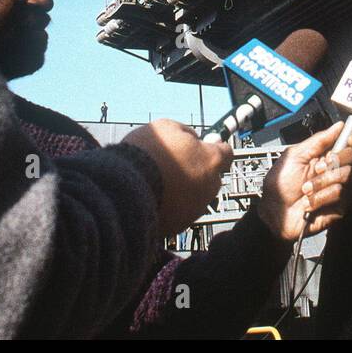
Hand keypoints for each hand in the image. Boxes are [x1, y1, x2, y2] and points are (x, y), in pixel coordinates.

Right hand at [122, 119, 232, 236]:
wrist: (125, 189)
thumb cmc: (146, 154)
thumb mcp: (167, 127)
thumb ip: (186, 133)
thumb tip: (191, 138)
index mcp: (211, 160)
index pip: (226, 153)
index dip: (214, 148)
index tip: (203, 147)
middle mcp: (209, 187)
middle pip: (211, 177)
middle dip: (198, 171)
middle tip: (174, 164)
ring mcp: (196, 208)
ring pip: (195, 196)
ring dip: (184, 190)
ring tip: (159, 181)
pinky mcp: (180, 225)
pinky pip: (180, 212)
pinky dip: (171, 206)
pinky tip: (154, 196)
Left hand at [256, 122, 351, 241]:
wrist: (275, 214)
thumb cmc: (279, 186)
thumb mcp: (294, 156)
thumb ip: (318, 140)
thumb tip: (338, 126)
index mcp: (326, 155)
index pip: (351, 142)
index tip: (349, 139)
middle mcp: (335, 169)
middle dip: (334, 161)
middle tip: (317, 168)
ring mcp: (339, 187)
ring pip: (347, 175)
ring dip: (322, 182)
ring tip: (307, 189)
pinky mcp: (341, 205)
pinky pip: (340, 193)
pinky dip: (321, 197)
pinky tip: (311, 202)